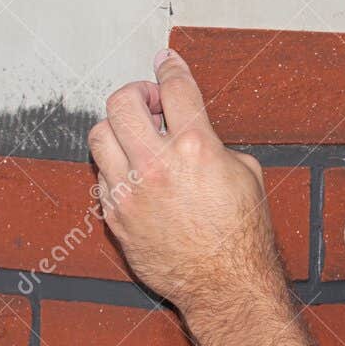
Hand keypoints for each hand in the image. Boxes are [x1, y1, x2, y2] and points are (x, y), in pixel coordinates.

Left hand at [89, 48, 282, 314]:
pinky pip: (101, 176)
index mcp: (195, 147)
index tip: (166, 61)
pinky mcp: (115, 215)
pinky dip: (116, 166)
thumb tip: (194, 134)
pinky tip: (134, 173)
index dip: (170, 68)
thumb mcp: (245, 174)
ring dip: (118, 127)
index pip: (175, 88)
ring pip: (99, 135)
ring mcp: (130, 191)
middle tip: (150, 102)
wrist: (225, 284)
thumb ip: (213, 145)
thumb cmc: (242, 234)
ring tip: (136, 135)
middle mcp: (157, 165)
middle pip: (122, 102)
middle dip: (136, 93)